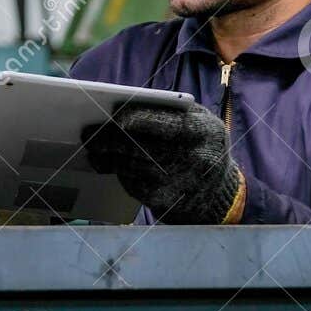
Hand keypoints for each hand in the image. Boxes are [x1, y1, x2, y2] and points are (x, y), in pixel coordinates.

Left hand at [81, 105, 244, 223]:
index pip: (166, 123)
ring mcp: (181, 183)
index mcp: (206, 130)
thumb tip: (122, 108)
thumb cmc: (201, 148)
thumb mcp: (200, 124)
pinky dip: (120, 174)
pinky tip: (110, 165)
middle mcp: (196, 158)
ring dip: (108, 156)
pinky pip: (134, 184)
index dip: (136, 119)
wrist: (221, 195)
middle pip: (142, 146)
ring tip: (94, 148)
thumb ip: (170, 113)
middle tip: (89, 134)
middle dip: (110, 138)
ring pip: (132, 165)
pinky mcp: (167, 202)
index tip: (113, 116)